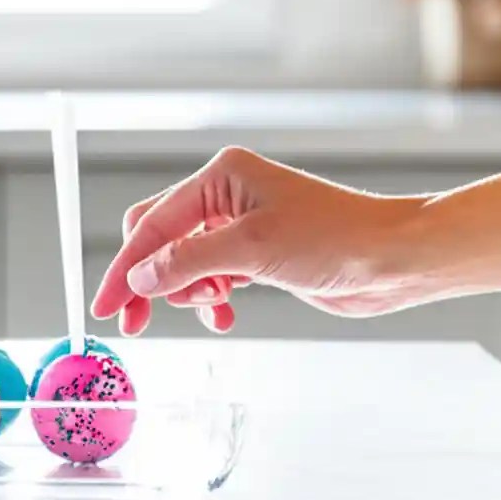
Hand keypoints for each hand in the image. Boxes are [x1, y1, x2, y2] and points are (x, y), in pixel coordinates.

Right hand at [91, 147, 427, 335]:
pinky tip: (224, 312)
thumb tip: (141, 279)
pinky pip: (209, 278)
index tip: (108, 304)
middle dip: (149, 282)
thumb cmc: (338, 238)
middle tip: (134, 323)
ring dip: (187, 293)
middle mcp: (226, 196)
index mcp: (221, 176)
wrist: (393, 260)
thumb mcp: (252, 249)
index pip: (153, 224)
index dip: (127, 267)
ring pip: (183, 264)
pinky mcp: (255, 255)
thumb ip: (188, 263)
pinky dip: (209, 299)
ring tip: (213, 306)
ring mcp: (240, 226)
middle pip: (160, 240)